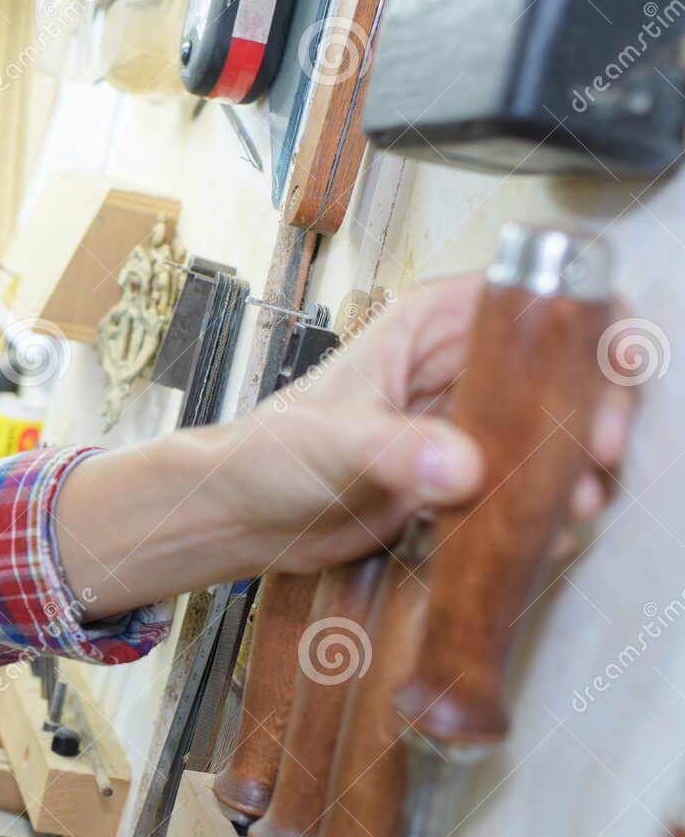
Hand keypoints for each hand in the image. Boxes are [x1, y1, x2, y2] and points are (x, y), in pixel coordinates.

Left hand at [216, 272, 637, 573]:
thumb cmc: (264, 456)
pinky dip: (537, 507)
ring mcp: (459, 422)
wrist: (239, 518)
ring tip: (573, 507)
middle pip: (557, 369)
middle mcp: (453, 366)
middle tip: (597, 459)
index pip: (531, 302)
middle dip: (592, 413)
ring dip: (571, 470)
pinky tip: (541, 534)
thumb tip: (462, 465)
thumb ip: (397, 450)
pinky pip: (517, 484)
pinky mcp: (456, 476)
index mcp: (429, 325)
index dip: (583, 336)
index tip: (597, 390)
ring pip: (546, 431)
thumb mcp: (331, 443)